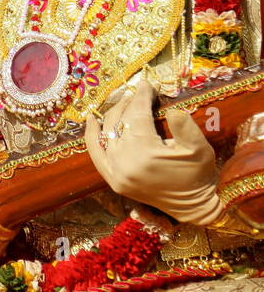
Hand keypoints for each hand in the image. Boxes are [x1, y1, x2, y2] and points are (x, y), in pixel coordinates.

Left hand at [84, 79, 221, 224]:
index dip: (142, 97)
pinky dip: (92, 136)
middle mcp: (125, 162)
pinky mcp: (113, 180)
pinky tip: (92, 119)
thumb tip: (171, 109)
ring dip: (114, 115)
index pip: (138, 115)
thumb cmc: (198, 174)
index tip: (146, 85)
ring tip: (124, 102)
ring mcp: (116, 172)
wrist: (193, 206)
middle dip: (129, 104)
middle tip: (138, 93)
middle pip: (121, 122)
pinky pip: (96, 153)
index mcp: (146, 152)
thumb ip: (185, 126)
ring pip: (108, 133)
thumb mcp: (199, 149)